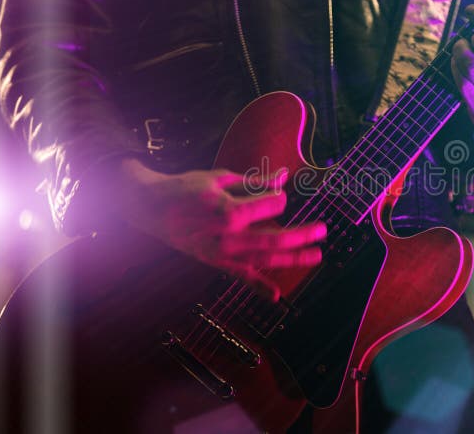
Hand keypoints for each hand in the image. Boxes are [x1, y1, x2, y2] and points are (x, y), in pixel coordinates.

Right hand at [117, 159, 325, 299]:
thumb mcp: (220, 178)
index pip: (269, 206)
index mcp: (228, 209)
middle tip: (323, 229)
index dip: (279, 199)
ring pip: (264, 260)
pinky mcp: (216, 263)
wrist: (150, 207)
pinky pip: (241, 277)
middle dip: (302, 235)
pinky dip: (259, 287)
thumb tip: (284, 176)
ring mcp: (222, 253)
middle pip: (274, 239)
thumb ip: (254, 181)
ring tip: (317, 256)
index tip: (280, 196)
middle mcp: (227, 235)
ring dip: (293, 259)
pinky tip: (278, 296)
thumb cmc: (187, 188)